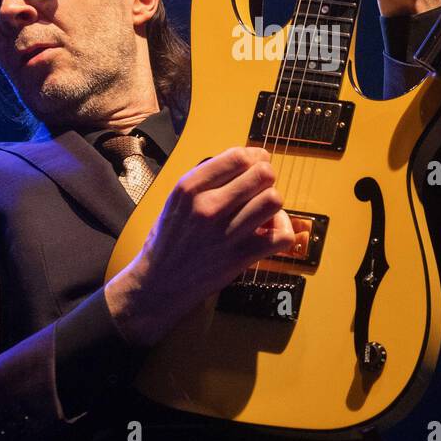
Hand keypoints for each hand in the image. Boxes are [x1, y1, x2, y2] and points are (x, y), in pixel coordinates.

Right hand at [104, 147, 294, 346]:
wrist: (159, 283)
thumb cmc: (170, 239)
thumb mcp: (176, 199)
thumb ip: (207, 177)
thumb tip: (246, 159)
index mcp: (189, 188)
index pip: (238, 156)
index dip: (253, 157)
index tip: (252, 165)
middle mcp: (208, 207)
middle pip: (262, 174)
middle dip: (266, 177)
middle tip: (259, 186)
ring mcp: (226, 233)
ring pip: (274, 200)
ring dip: (272, 202)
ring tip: (262, 208)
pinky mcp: (240, 257)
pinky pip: (281, 235)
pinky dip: (281, 230)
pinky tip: (268, 230)